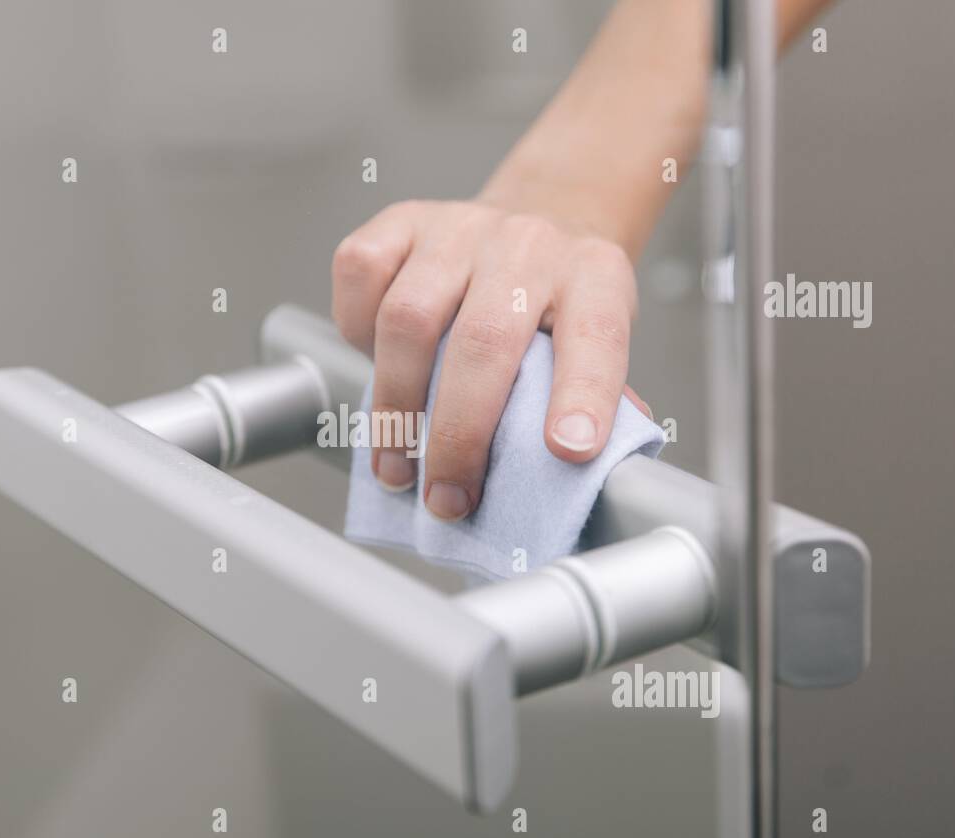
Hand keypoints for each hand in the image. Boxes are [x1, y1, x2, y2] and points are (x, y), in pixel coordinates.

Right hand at [331, 199, 647, 520]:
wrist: (535, 220)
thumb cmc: (560, 301)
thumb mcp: (599, 344)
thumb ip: (599, 402)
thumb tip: (591, 476)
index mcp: (594, 278)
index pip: (594, 337)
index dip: (582, 396)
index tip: (569, 451)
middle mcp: (528, 246)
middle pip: (485, 342)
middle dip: (459, 436)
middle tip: (447, 499)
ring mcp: (460, 228)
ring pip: (409, 316)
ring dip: (396, 406)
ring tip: (396, 466)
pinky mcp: (402, 221)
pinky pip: (360, 273)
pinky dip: (355, 333)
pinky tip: (375, 370)